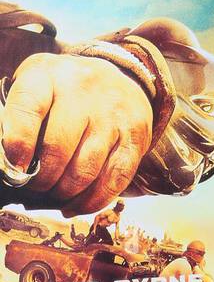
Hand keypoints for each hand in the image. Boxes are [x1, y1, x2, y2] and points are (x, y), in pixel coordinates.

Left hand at [4, 53, 152, 215]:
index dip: (19, 142)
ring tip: (55, 195)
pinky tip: (75, 206)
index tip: (15, 167)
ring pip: (85, 170)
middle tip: (35, 186)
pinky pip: (112, 182)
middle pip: (58, 148)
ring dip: (65, 192)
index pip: (29, 108)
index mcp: (49, 75)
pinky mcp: (134, 141)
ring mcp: (112, 118)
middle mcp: (83, 93)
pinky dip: (91, 202)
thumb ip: (20, 116)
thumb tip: (11, 163)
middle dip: (42, 178)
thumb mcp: (37, 85)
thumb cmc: (67, 90)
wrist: (121, 79)